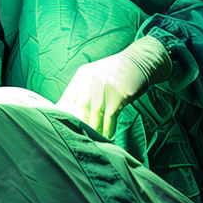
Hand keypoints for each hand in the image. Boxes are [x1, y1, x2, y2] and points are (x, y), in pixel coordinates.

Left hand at [55, 38, 169, 138]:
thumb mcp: (94, 76)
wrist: (137, 61)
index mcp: (81, 76)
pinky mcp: (118, 93)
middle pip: (79, 108)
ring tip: (94, 141)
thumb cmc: (114, 73)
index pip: (67, 100)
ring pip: (94, 114)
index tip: (65, 129)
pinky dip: (108, 129)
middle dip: (79, 125)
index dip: (65, 116)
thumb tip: (71, 113)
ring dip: (94, 130)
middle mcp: (90, 79)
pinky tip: (108, 136)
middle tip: (80, 138)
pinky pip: (110, 116)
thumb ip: (82, 91)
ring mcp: (104, 86)